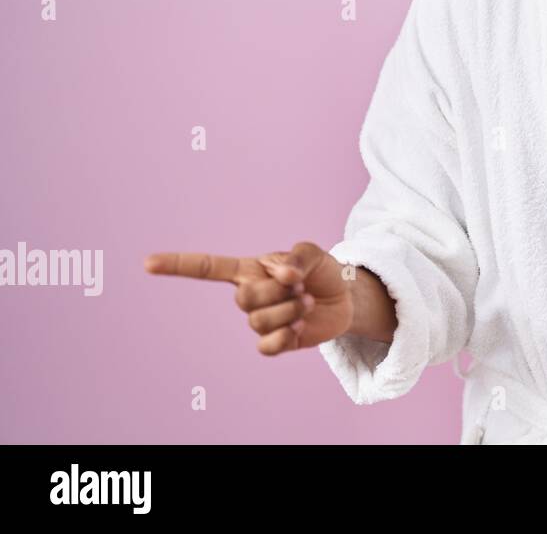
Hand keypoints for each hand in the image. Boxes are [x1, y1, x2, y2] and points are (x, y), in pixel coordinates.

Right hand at [144, 241, 352, 354]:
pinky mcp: (274, 342)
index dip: (178, 265)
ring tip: (306, 301)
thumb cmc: (321, 271)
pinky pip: (266, 346)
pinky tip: (300, 326)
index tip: (147, 263)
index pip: (208, 268)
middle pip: (243, 299)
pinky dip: (287, 335)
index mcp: (250, 270)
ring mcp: (259, 320)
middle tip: (301, 286)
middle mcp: (249, 294)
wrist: (344, 297)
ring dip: (290, 309)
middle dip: (278, 291)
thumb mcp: (313, 254)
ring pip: (258, 321)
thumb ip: (297, 258)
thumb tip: (283, 275)